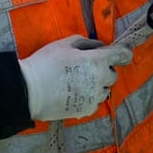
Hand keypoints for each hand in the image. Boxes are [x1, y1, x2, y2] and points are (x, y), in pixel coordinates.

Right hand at [18, 35, 132, 121]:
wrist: (29, 91)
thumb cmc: (46, 63)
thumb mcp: (65, 44)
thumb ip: (86, 43)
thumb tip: (99, 46)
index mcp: (98, 61)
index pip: (123, 55)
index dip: (123, 53)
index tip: (120, 53)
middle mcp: (101, 79)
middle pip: (113, 75)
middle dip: (104, 71)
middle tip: (87, 68)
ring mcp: (94, 96)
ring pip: (105, 90)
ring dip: (98, 86)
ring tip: (79, 83)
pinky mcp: (86, 109)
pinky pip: (95, 102)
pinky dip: (89, 98)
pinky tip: (74, 94)